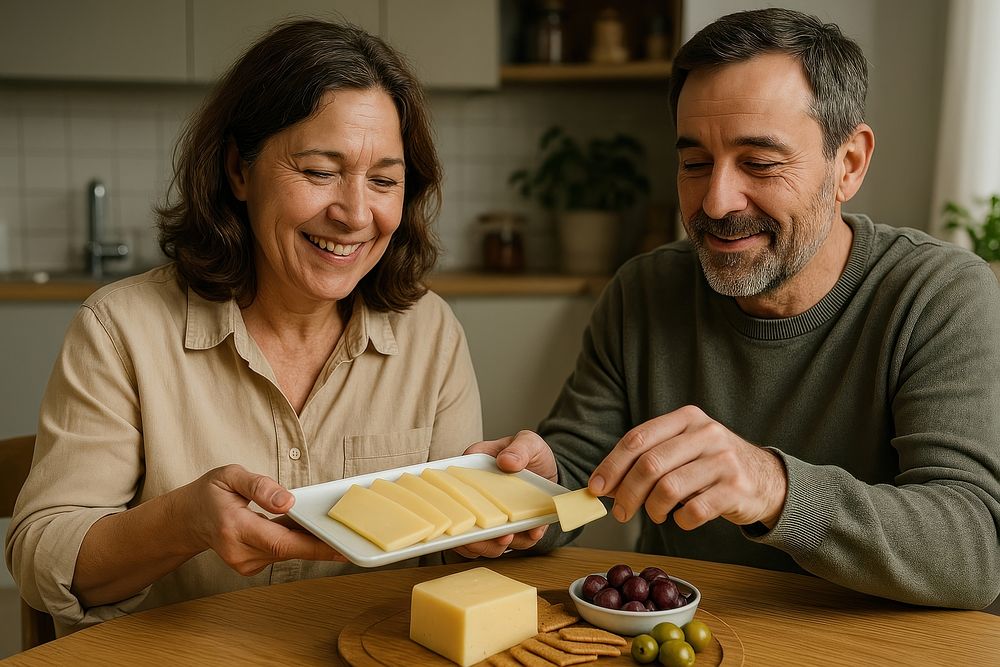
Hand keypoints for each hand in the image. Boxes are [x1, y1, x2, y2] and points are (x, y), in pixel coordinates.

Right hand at [179, 464, 346, 575]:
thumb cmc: (210, 493)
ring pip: (287, 551)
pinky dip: (293, 540)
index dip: (315, 546)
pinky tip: (297, 526)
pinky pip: (281, 553)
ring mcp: (244, 563)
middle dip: (321, 542)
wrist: (187, 519)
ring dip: (306, 537)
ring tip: (318, 520)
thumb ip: (259, 485)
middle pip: (290, 550)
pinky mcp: (250, 567)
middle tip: (350, 533)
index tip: (342, 547)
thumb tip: (288, 501)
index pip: (281, 541)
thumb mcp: (229, 475)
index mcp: (233, 527)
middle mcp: (238, 552)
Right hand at [453, 431, 557, 557]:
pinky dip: (523, 540)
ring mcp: (493, 518)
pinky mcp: (512, 529)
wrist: (549, 470)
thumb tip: (506, 461)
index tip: (460, 518)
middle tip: (486, 534)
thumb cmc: (528, 453)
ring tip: (508, 537)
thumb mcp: (527, 442)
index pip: (451, 493)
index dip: (450, 509)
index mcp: (472, 474)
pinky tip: (533, 533)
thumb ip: (519, 449)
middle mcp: (477, 500)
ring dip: (494, 545)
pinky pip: (513, 542)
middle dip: (473, 539)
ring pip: (484, 542)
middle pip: (464, 527)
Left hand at [588, 406, 786, 529]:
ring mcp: (723, 461)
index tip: (596, 487)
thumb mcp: (684, 449)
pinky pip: (694, 511)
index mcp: (687, 419)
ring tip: (655, 514)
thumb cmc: (713, 465)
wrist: (767, 479)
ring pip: (668, 489)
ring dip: (652, 509)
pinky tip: (681, 519)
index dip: (612, 465)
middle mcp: (706, 434)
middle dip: (627, 492)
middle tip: (620, 512)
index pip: (638, 438)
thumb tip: (604, 485)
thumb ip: (649, 458)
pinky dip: (680, 521)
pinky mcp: (736, 489)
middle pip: (649, 465)